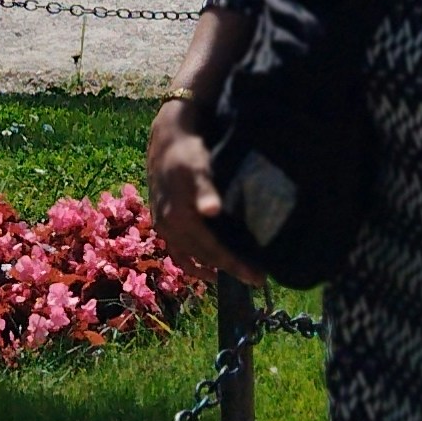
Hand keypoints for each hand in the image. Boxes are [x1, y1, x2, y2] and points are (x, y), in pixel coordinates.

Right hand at [146, 100, 260, 285]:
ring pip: (191, 257)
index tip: (258, 277)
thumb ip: (205, 190)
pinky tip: (208, 271)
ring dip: (213, 268)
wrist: (167, 142)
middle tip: (257, 278)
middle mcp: (168, 228)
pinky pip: (177, 253)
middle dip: (230, 268)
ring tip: (237, 275)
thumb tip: (212, 210)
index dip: (235, 265)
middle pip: (204, 256)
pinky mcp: (163, 225)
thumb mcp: (199, 168)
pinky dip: (193, 264)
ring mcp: (164, 229)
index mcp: (178, 219)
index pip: (212, 250)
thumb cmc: (188, 154)